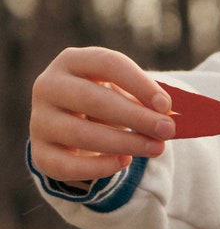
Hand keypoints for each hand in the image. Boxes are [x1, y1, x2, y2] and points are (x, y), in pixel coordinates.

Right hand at [29, 47, 175, 185]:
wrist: (75, 126)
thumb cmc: (110, 103)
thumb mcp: (127, 93)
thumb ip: (147, 101)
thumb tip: (171, 116)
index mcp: (73, 61)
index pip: (107, 63)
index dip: (139, 84)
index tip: (166, 105)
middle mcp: (49, 86)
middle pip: (92, 99)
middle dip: (136, 117)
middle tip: (168, 130)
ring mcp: (40, 120)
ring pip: (80, 134)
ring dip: (124, 143)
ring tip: (156, 148)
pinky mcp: (40, 152)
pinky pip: (66, 165)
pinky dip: (99, 166)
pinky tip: (124, 161)